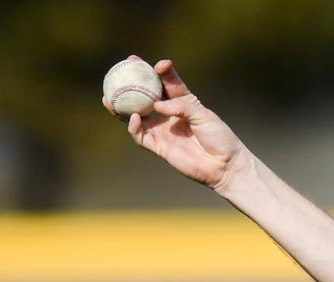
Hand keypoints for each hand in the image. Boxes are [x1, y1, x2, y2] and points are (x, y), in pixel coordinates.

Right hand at [104, 57, 249, 190]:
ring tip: (110, 96)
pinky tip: (132, 118)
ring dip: (121, 107)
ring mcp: (162, 130)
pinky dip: (133, 127)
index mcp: (183, 101)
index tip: (155, 64)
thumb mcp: (203, 115)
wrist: (223, 165)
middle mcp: (168, 114)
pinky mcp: (158, 147)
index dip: (158, 71)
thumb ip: (180, 107)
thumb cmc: (218, 137)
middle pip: (145, 96)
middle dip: (131, 82)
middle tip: (121, 69)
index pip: (166, 82)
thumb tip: (157, 106)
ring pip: (135, 116)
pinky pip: (140, 136)